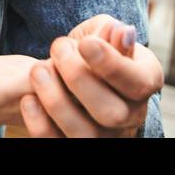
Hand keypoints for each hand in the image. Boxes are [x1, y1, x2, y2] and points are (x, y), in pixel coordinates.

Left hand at [20, 15, 163, 136]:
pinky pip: (56, 143)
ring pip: (85, 134)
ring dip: (56, 100)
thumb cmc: (90, 49)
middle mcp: (132, 116)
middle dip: (79, 79)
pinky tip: (29, 98)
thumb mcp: (101, 33)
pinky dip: (39, 122)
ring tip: (37, 70)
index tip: (84, 44)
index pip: (139, 83)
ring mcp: (105, 136)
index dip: (111, 65)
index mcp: (145, 82)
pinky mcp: (75, 143)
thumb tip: (121, 31)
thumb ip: (109, 33)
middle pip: (113, 114)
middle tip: (57, 49)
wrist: (70, 73)